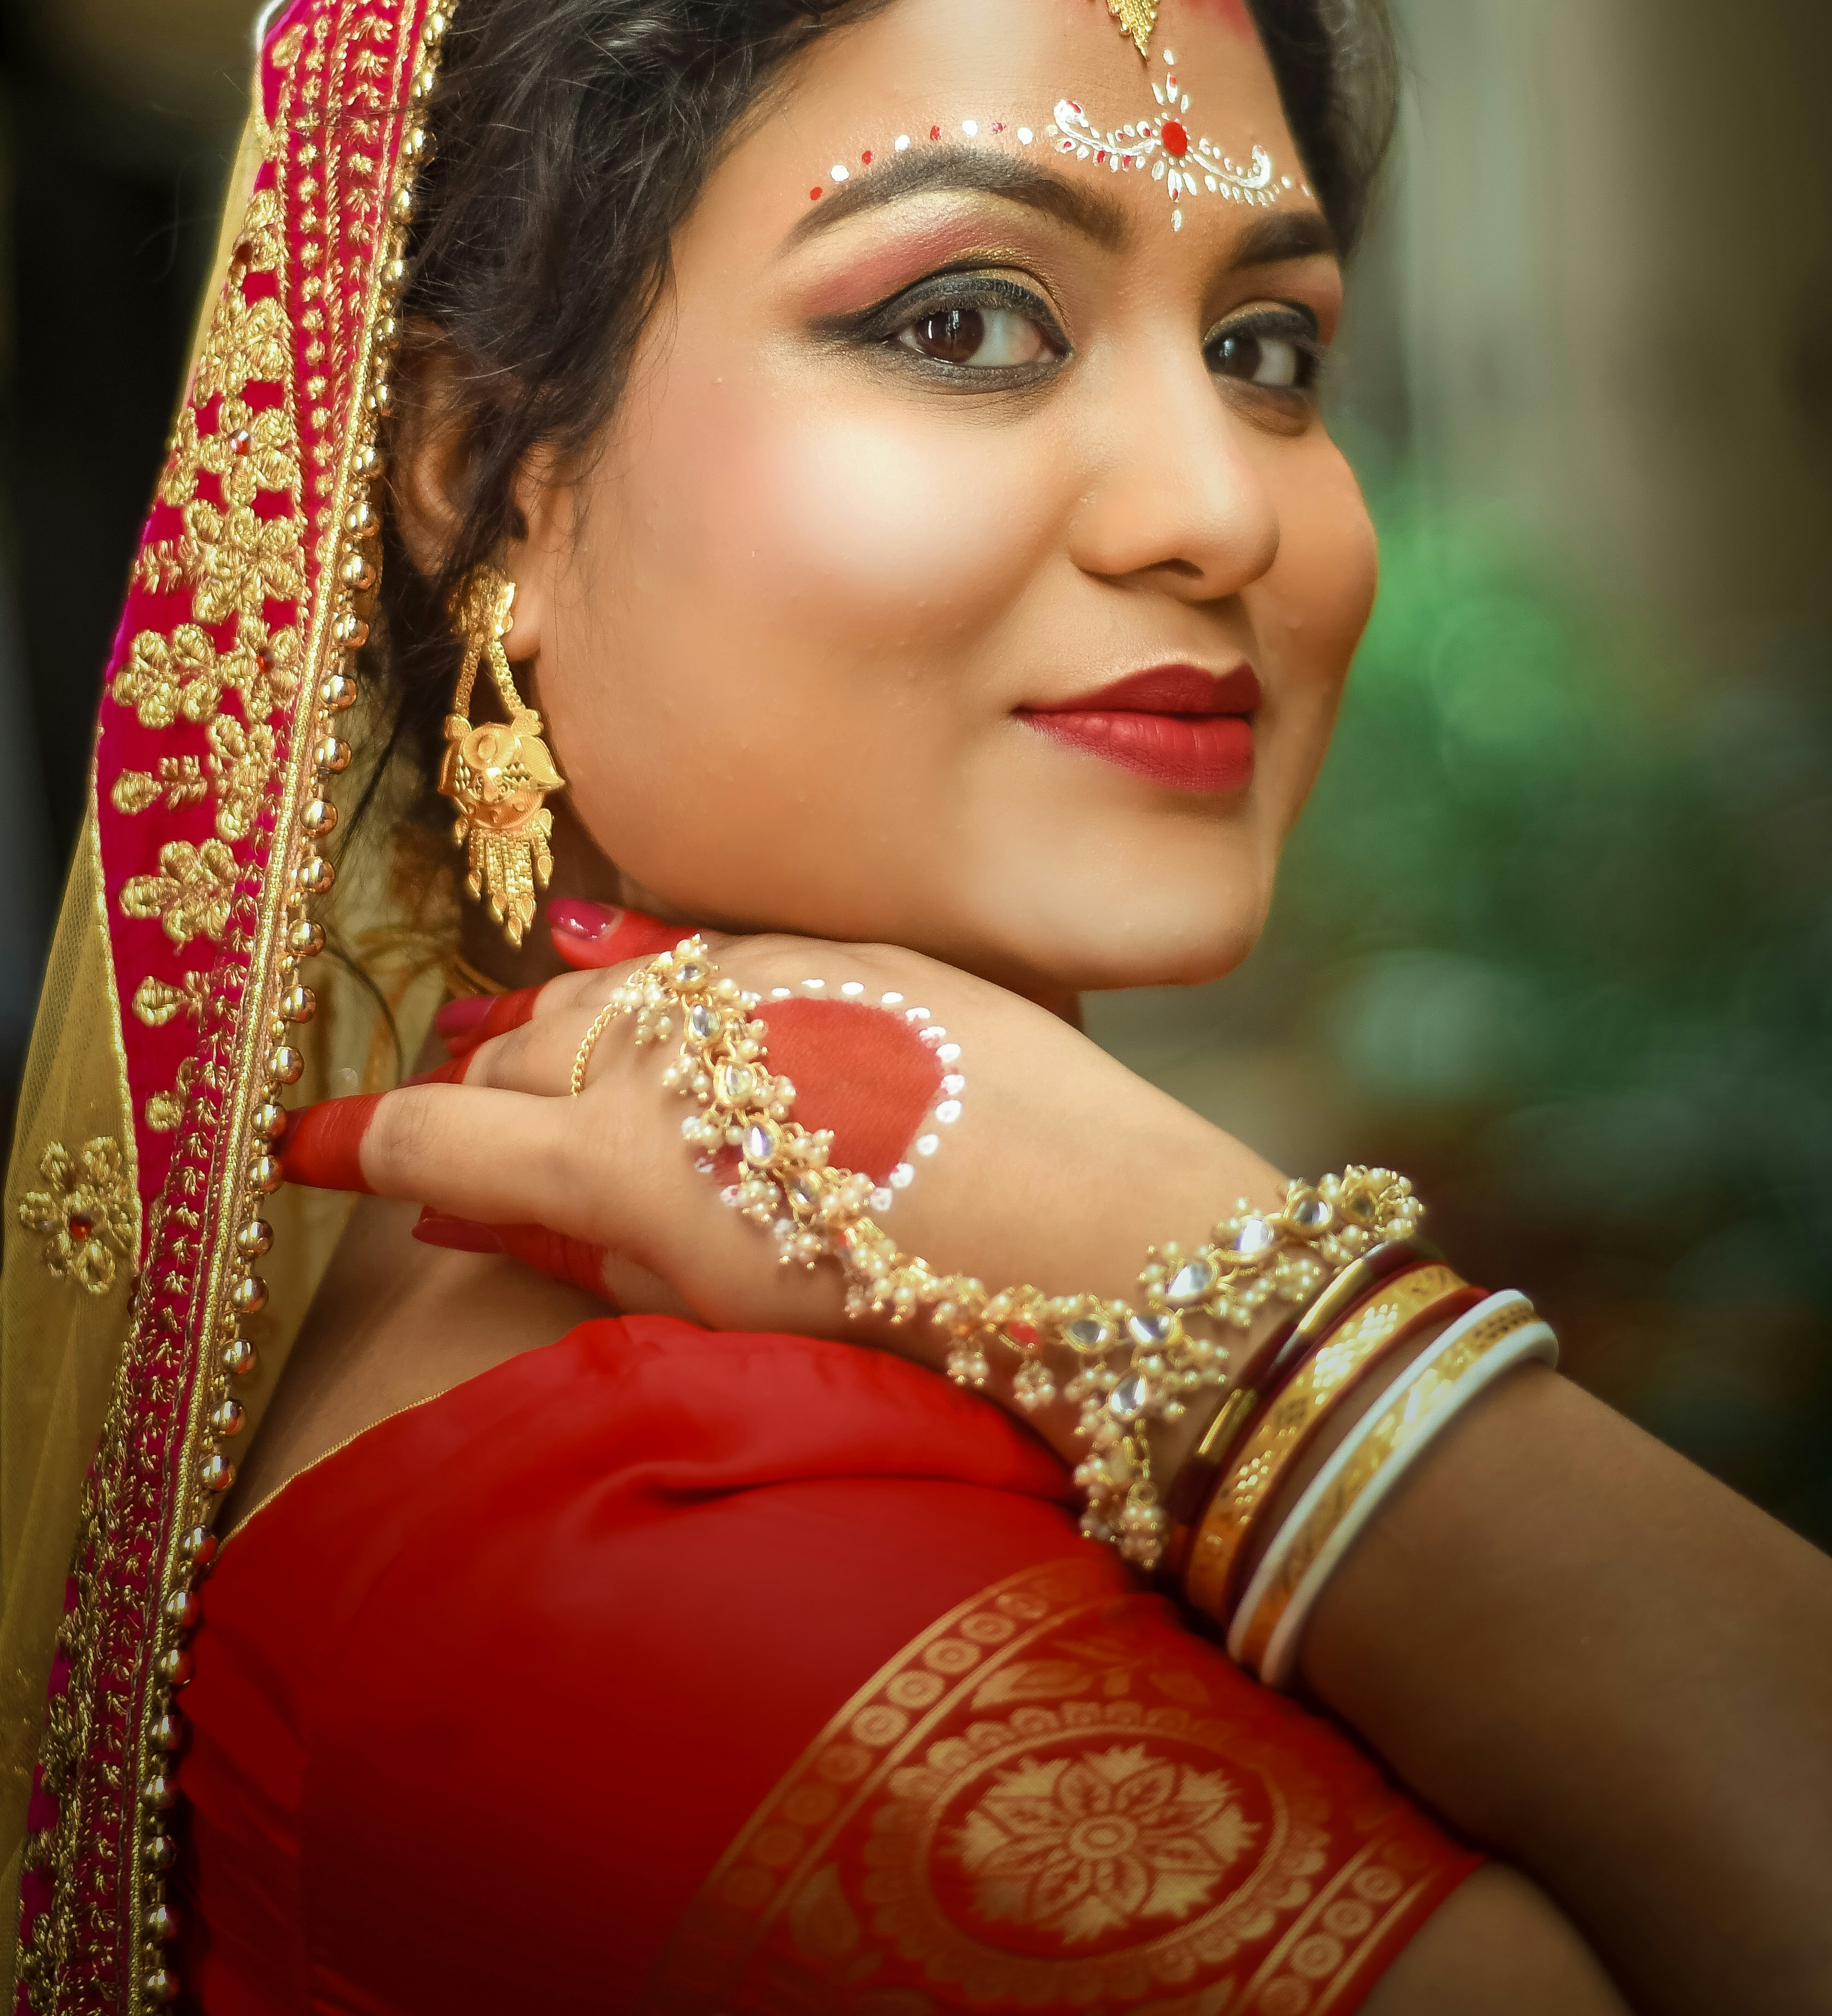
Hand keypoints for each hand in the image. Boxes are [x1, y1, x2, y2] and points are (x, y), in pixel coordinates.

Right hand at [282, 915, 1282, 1461]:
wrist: (1091, 1226)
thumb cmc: (908, 1307)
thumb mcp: (721, 1311)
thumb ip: (590, 1254)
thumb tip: (482, 1222)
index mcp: (610, 1161)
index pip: (432, 1141)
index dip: (359, 1148)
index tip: (314, 1150)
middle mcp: (662, 1051)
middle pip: (515, 1050)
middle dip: (478, 1095)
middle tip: (467, 1139)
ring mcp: (752, 980)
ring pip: (609, 988)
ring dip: (575, 1033)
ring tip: (569, 1078)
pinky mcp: (839, 944)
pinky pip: (712, 955)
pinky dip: (675, 991)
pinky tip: (679, 1014)